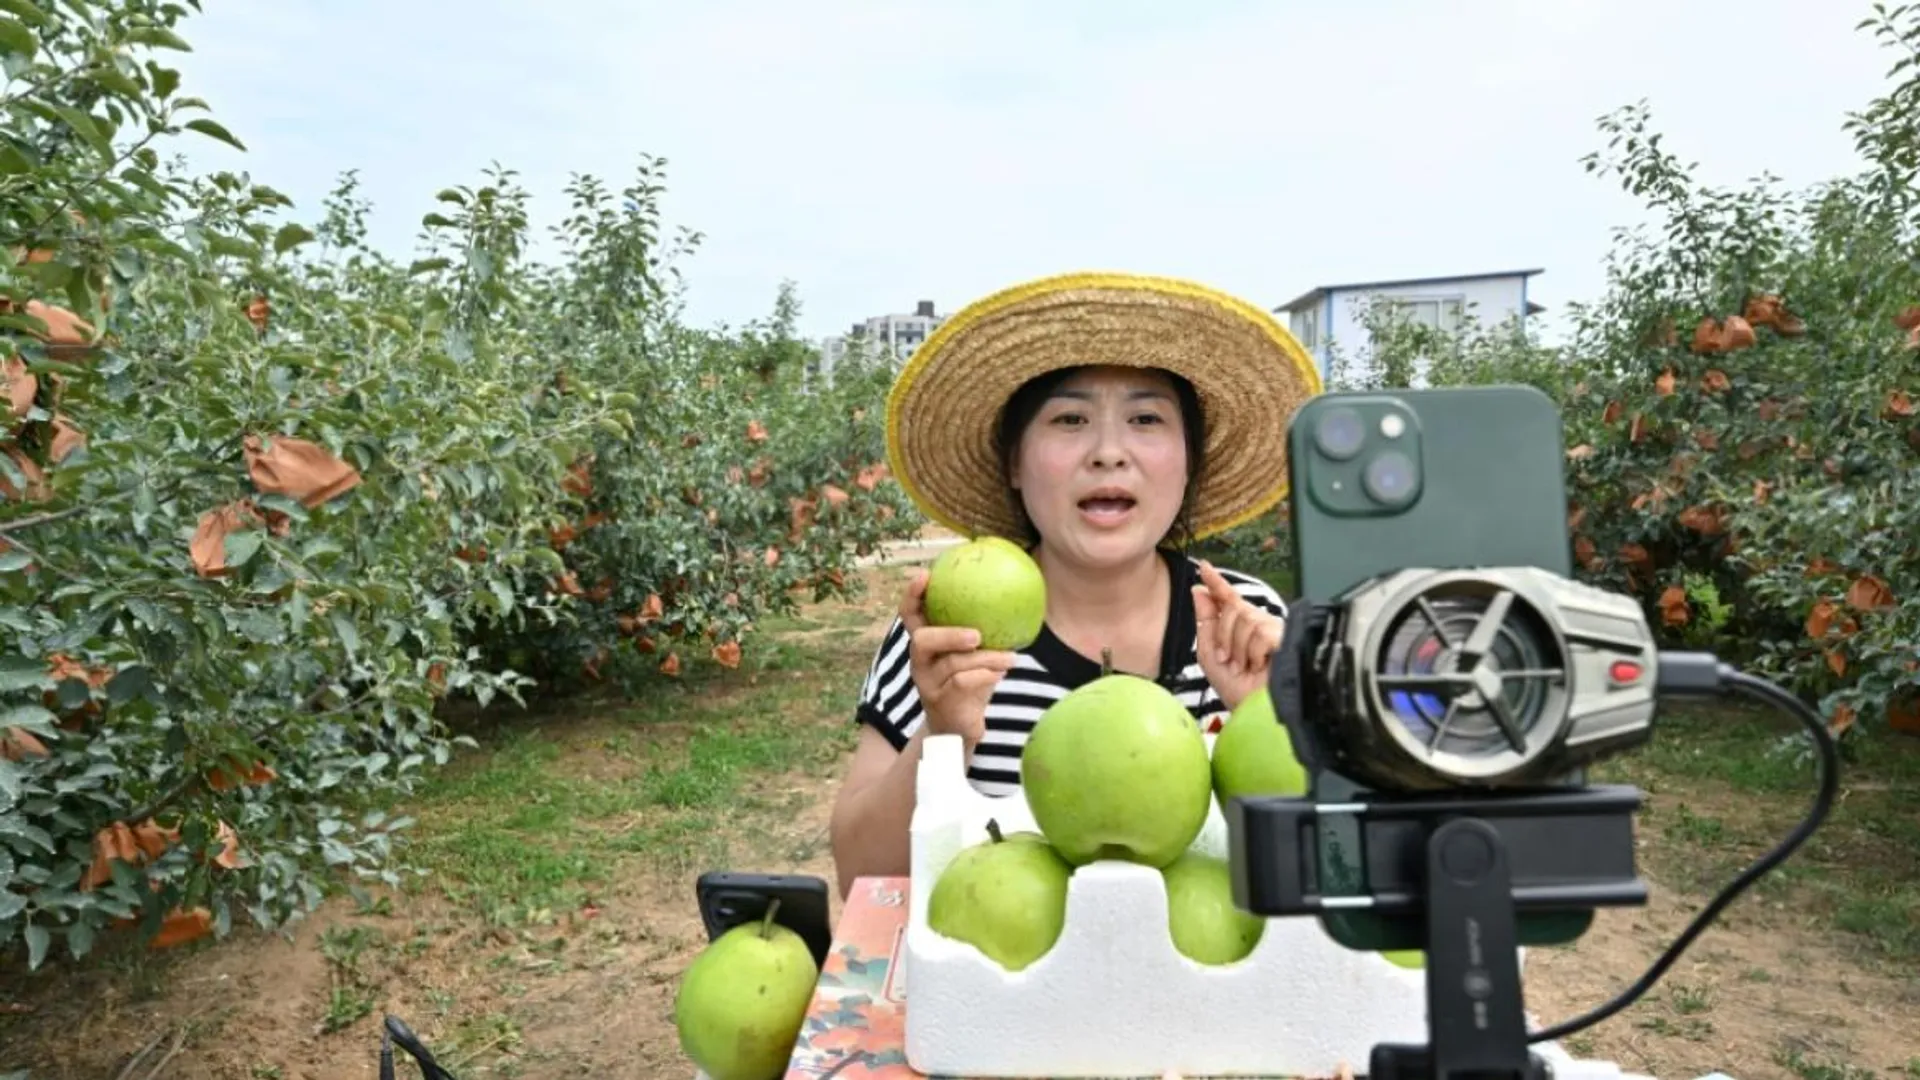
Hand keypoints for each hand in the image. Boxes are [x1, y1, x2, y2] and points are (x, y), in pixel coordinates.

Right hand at [899, 569, 1017, 751]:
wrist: (958, 728)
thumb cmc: (967, 683)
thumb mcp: (971, 655)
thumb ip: (980, 631)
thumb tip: (1011, 594)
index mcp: (924, 644)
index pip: (909, 614)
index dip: (912, 594)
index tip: (925, 574)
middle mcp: (919, 662)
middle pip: (922, 640)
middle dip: (949, 634)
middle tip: (977, 635)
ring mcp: (927, 684)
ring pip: (953, 663)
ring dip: (987, 658)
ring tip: (1011, 657)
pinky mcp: (941, 704)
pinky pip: (962, 684)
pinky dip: (985, 676)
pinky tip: (1002, 674)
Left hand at [1190, 559, 1284, 710]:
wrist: (1254, 712)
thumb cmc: (1237, 691)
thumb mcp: (1211, 655)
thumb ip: (1205, 622)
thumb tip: (1199, 590)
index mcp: (1239, 629)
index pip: (1228, 599)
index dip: (1216, 582)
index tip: (1203, 566)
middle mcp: (1258, 625)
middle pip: (1233, 608)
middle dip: (1224, 635)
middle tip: (1228, 661)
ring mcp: (1274, 630)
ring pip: (1245, 618)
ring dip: (1237, 647)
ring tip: (1245, 667)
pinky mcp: (1286, 637)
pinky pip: (1260, 631)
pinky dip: (1253, 652)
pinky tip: (1259, 667)